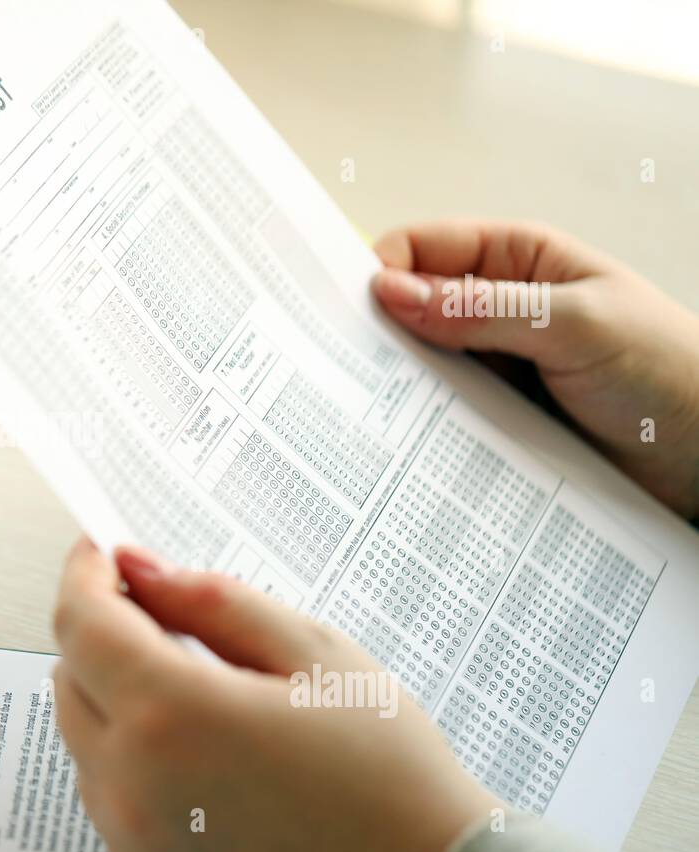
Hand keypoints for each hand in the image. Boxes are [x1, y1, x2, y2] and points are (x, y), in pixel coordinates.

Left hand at [51, 538, 495, 851]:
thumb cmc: (388, 781)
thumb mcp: (315, 657)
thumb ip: (216, 602)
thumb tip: (146, 569)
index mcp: (173, 718)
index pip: (82, 622)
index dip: (87, 572)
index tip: (103, 551)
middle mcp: (134, 783)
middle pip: (70, 675)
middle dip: (103, 629)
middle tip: (160, 608)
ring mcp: (132, 832)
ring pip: (83, 731)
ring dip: (115, 691)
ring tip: (196, 680)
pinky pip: (107, 785)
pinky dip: (130, 747)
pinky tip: (197, 741)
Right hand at [371, 220, 698, 517]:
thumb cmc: (668, 370)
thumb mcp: (574, 325)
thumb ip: (482, 308)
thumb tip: (392, 292)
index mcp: (518, 259)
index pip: (421, 249)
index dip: (381, 273)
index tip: (353, 312)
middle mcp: (499, 307)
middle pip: (410, 308)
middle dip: (380, 331)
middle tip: (348, 363)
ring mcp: (495, 364)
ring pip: (420, 364)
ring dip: (399, 382)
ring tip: (372, 407)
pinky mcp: (496, 415)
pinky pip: (440, 411)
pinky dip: (420, 422)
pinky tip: (407, 438)